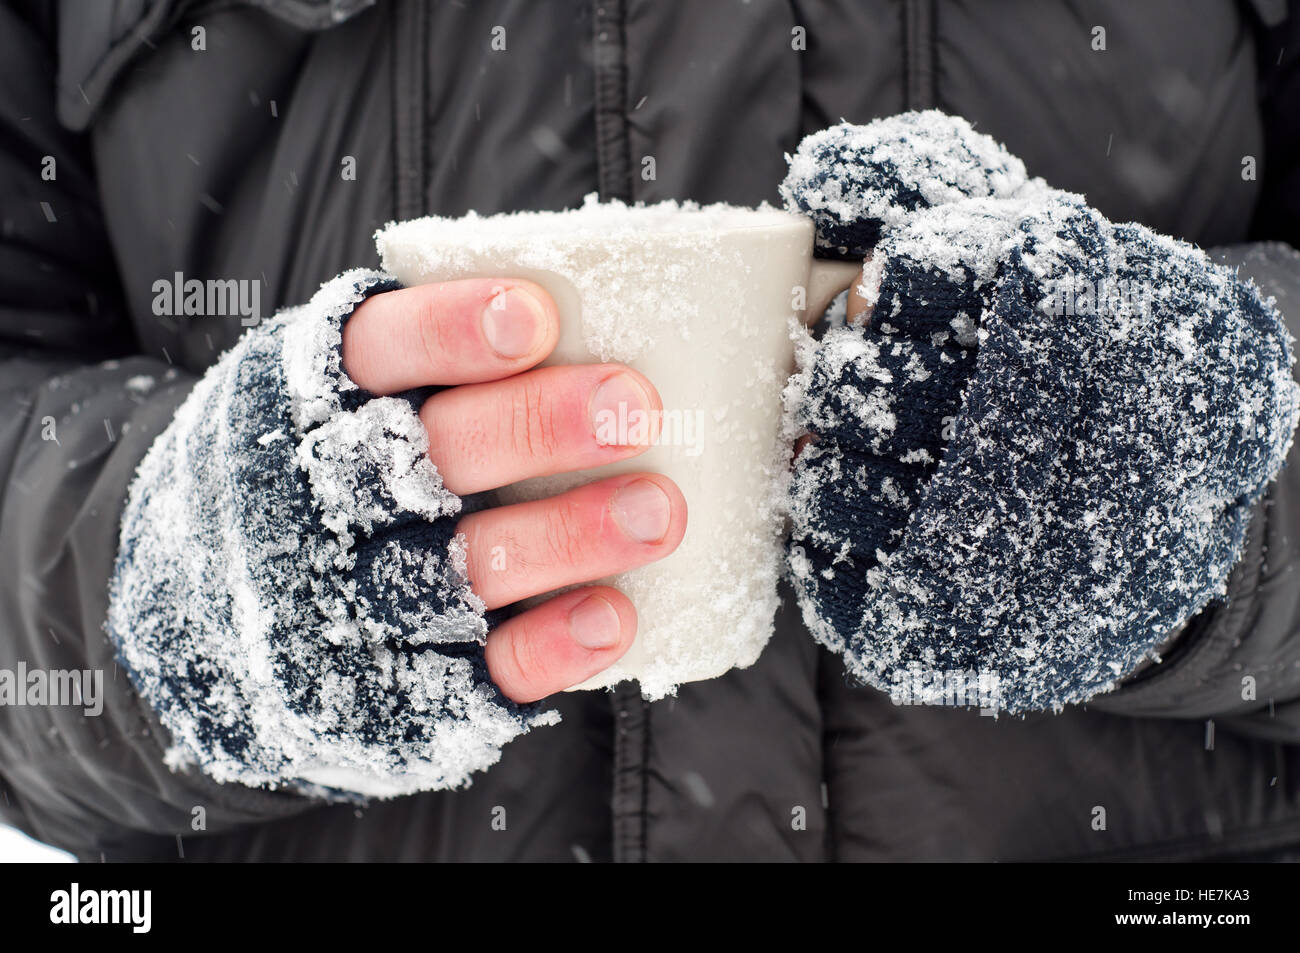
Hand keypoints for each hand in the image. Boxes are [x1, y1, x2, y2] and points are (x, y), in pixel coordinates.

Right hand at [342, 279, 686, 702]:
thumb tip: (591, 312)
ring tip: (658, 511)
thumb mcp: (346, 394)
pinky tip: (614, 615)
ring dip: (567, 535)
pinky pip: (479, 668)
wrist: (226, 626)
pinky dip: (549, 644)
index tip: (535, 317)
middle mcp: (327, 499)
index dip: (449, 332)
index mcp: (316, 401)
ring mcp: (360, 598)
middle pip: (432, 457)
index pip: (376, 352)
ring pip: (465, 564)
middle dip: (535, 428)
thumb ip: (437, 361)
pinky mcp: (402, 682)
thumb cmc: (334, 472)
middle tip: (633, 407)